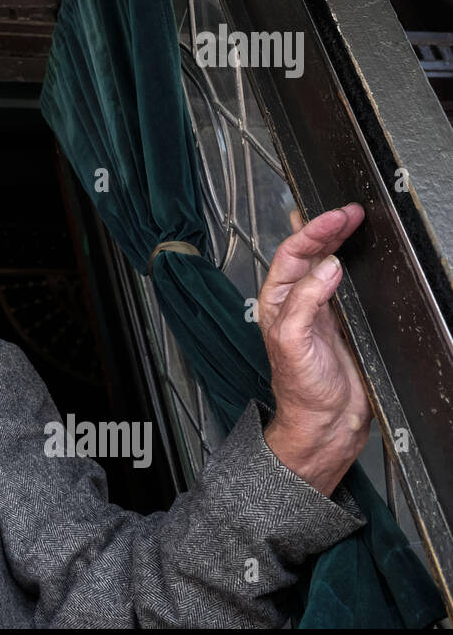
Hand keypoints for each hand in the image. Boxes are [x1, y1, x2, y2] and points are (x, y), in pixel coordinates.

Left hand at [257, 202, 371, 495]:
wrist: (325, 423)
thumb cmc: (300, 390)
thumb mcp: (292, 342)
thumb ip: (305, 303)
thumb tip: (325, 267)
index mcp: (277, 303)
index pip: (291, 256)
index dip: (312, 232)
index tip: (335, 217)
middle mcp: (296, 303)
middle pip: (309, 254)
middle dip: (327, 228)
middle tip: (350, 211)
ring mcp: (320, 311)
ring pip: (327, 265)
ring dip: (338, 241)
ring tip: (352, 219)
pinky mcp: (342, 322)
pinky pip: (345, 284)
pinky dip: (352, 264)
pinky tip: (356, 252)